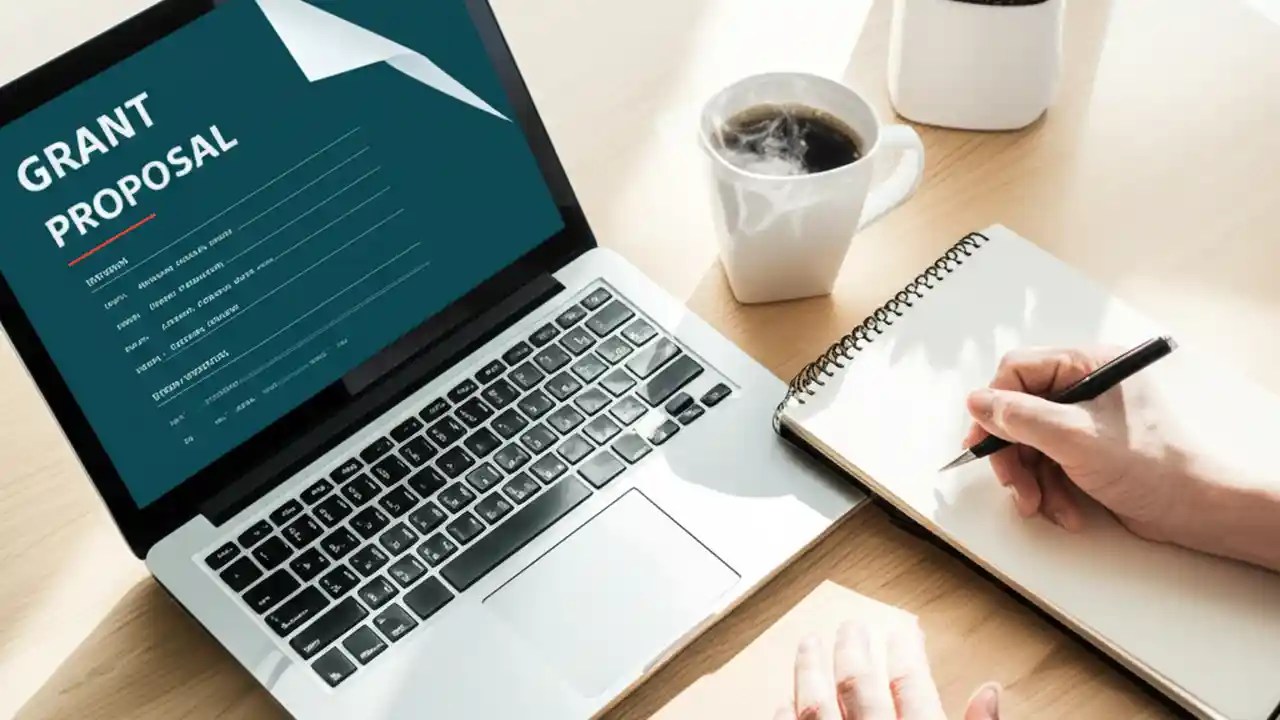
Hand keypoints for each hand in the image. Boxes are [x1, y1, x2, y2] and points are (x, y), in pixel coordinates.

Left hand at [776, 619, 1000, 719]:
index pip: (911, 686)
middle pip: (857, 685)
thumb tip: (990, 692)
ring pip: (814, 704)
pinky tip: (782, 701)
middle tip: (852, 625)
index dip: (907, 653)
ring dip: (810, 669)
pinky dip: (784, 715)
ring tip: (809, 643)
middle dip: (853, 649)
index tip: (904, 631)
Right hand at [962, 346, 1279, 569]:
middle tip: (1013, 483)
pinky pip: (1048, 465)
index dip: (995, 406)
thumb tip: (977, 402)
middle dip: (1014, 455)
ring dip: (1030, 479)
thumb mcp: (1075, 437)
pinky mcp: (1087, 451)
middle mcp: (1085, 388)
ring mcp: (1085, 421)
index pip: (1018, 372)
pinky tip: (1064, 509)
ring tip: (1040, 504)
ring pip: (1030, 444)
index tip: (983, 439)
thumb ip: (1020, 417)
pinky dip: (1049, 490)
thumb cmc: (1154, 465)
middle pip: (1019, 412)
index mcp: (1088, 365)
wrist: (1196, 510)